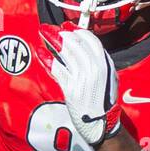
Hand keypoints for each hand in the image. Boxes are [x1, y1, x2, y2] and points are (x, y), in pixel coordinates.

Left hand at [37, 25, 120, 148]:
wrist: (102, 123)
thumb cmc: (104, 101)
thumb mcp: (109, 77)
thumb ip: (99, 62)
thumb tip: (84, 47)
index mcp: (105, 63)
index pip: (90, 40)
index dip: (76, 31)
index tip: (67, 27)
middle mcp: (94, 68)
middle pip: (75, 44)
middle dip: (60, 33)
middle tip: (50, 28)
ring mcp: (82, 78)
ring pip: (65, 53)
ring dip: (52, 40)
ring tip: (43, 33)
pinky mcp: (71, 89)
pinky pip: (57, 69)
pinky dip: (47, 59)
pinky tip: (40, 52)